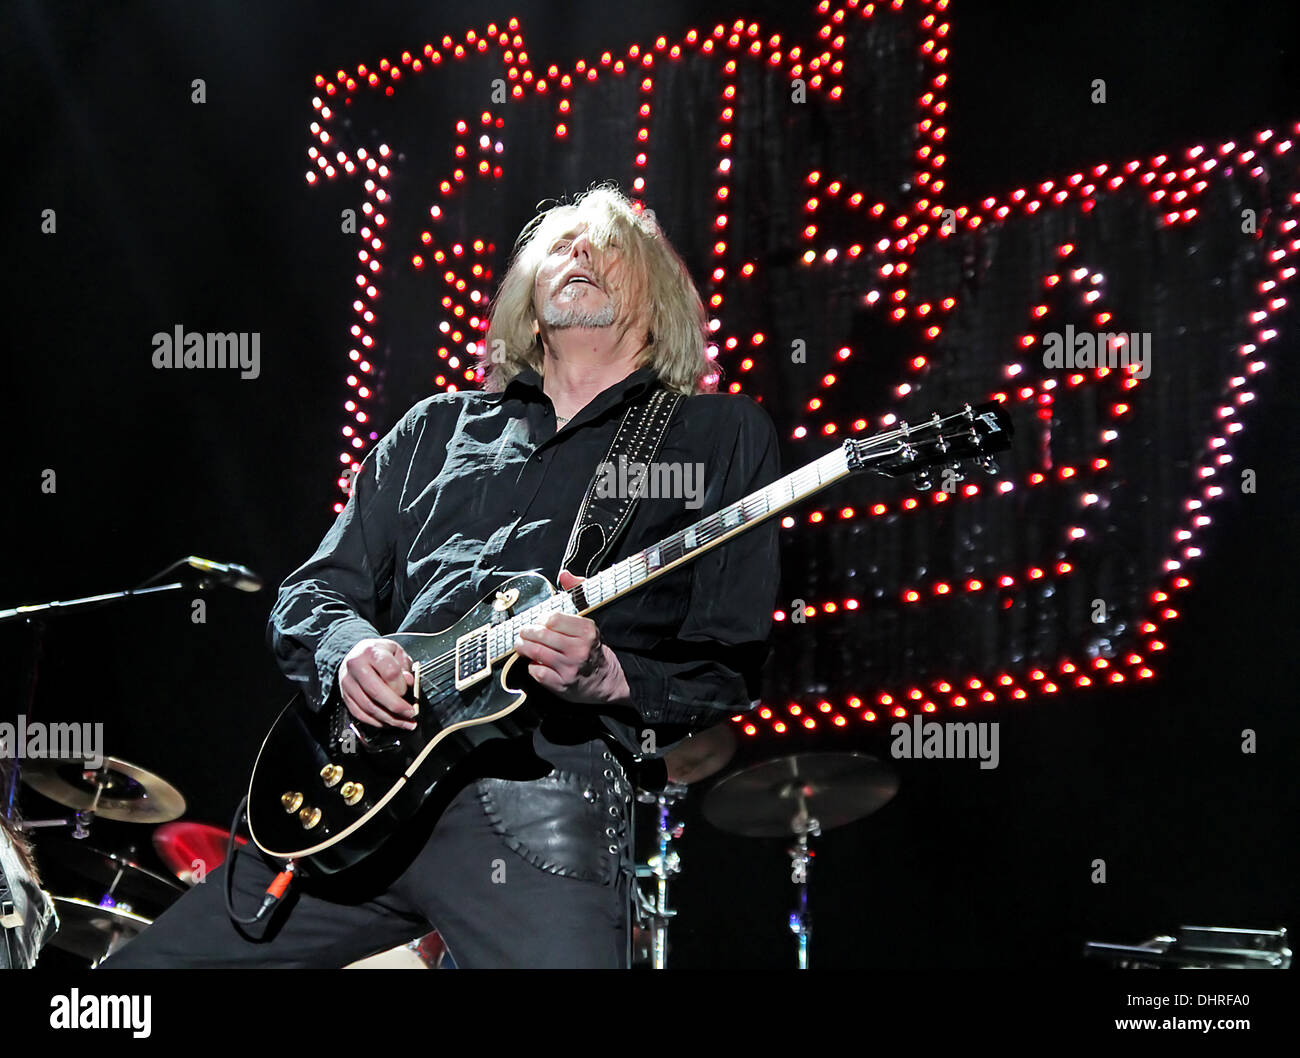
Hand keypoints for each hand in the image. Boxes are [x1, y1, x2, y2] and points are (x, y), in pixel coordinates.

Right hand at [339, 638, 416, 729]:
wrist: (357, 654)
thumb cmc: (379, 654)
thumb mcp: (396, 652)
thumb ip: (405, 666)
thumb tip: (409, 682)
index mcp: (371, 652)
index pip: (390, 673)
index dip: (403, 686)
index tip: (411, 692)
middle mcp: (356, 666)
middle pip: (377, 692)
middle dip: (397, 707)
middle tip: (411, 714)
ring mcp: (348, 683)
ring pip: (368, 707)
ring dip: (389, 719)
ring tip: (404, 722)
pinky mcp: (345, 696)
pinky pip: (360, 715)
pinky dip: (376, 722)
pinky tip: (388, 723)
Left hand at [513, 570, 631, 705]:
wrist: (607, 680)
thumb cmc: (593, 649)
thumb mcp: (589, 621)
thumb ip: (577, 594)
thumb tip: (564, 575)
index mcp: (587, 632)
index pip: (554, 619)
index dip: (541, 619)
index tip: (539, 621)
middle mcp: (579, 649)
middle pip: (542, 635)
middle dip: (526, 632)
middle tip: (523, 632)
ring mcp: (570, 668)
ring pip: (536, 653)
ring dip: (523, 647)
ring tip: (520, 645)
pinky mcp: (562, 684)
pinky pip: (537, 672)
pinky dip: (531, 666)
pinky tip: (534, 663)